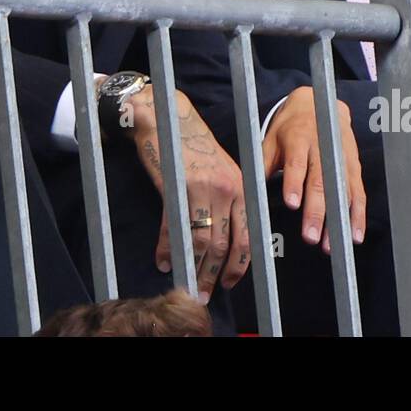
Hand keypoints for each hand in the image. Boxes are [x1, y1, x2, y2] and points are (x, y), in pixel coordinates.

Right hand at [127, 87, 249, 304]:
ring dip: (193, 267)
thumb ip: (229, 199)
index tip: (230, 282)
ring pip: (201, 241)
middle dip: (215, 274)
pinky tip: (162, 259)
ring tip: (185, 282)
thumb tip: (226, 240)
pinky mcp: (177, 186)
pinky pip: (174, 227)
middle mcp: (227, 189)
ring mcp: (202, 188)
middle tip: (205, 293)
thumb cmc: (193, 145)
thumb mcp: (222, 169)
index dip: (239, 265)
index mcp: (241, 187)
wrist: (168, 117)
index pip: (247, 236)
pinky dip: (168, 247)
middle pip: (225, 244)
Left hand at [262, 86, 365, 250]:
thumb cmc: (289, 129)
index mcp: (298, 139)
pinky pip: (358, 194)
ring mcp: (341, 158)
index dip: (294, 183)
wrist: (319, 106)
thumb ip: (261, 166)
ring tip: (330, 244)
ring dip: (338, 220)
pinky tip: (354, 236)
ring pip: (341, 191)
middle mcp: (322, 148)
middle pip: (320, 181)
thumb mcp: (271, 141)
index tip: (292, 203)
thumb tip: (246, 192)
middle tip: (310, 236)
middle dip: (316, 211)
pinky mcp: (355, 167)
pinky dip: (358, 216)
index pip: (296, 163)